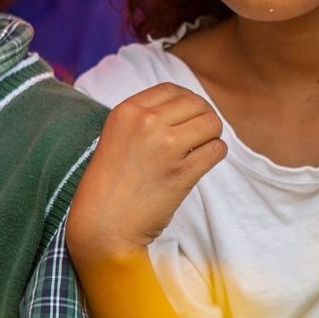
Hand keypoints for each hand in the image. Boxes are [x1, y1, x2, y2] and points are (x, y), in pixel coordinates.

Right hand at [66, 83, 225, 261]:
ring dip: (211, 136)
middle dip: (202, 118)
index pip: (171, 90)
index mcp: (126, 111)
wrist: (102, 227)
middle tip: (198, 135)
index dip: (185, 102)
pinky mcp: (182, 171)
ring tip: (199, 150)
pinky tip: (201, 164)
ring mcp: (165, 146)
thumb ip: (143, 119)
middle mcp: (146, 123)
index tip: (187, 116)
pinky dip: (214, 155)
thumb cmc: (109, 186)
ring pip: (212, 124)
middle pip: (197, 103)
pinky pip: (217, 150)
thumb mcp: (116, 138)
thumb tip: (184, 106)